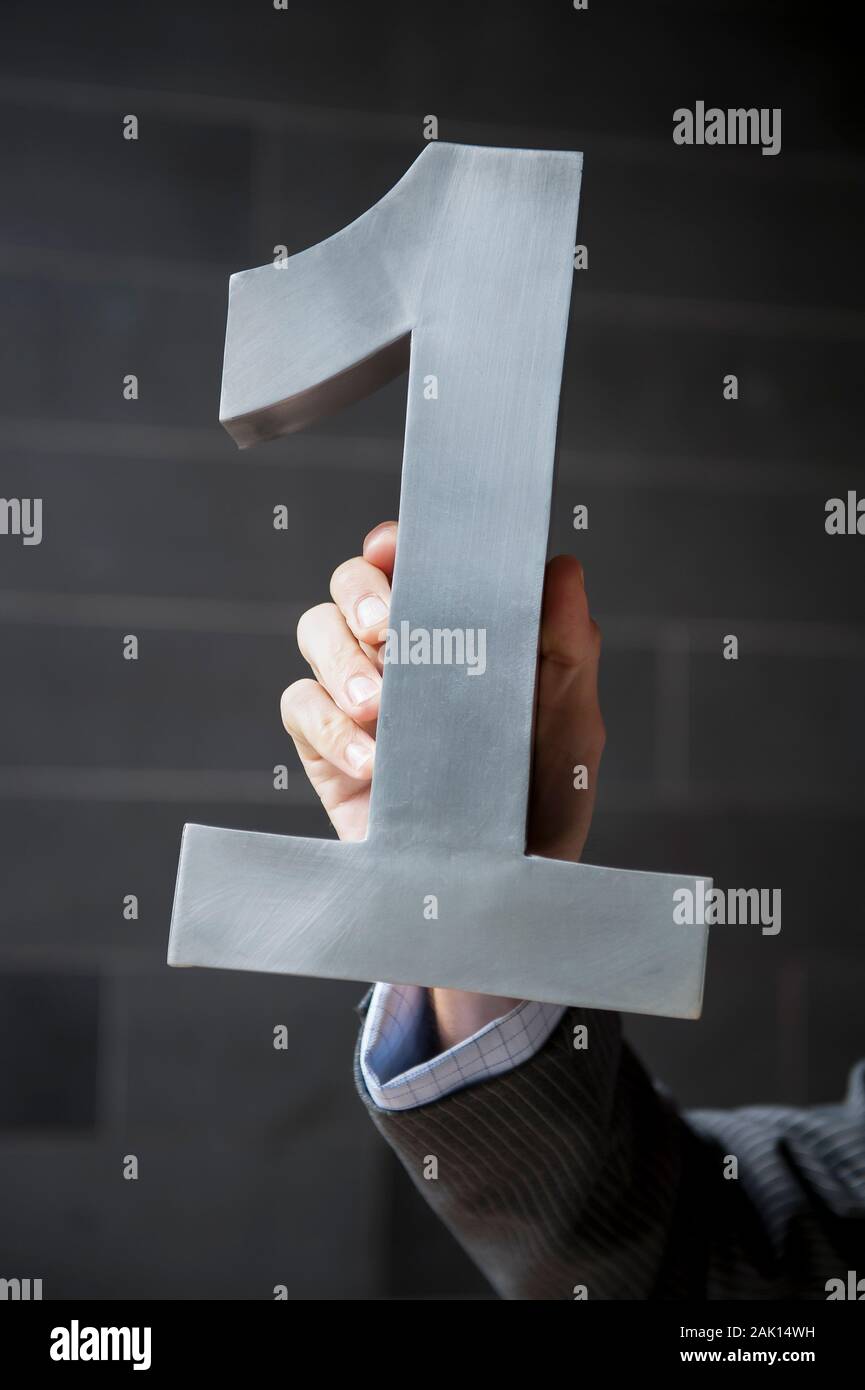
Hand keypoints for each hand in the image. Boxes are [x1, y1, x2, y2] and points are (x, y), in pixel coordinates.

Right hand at [281, 520, 605, 1047]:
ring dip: (343, 661)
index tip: (395, 547)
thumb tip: (562, 568)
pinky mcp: (325, 746)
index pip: (412, 562)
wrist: (496, 894)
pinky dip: (328, 725)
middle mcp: (400, 653)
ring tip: (381, 708)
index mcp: (455, 630)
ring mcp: (356, 697)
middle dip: (362, 596)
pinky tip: (372, 762)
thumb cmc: (540, 801)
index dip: (394, 544)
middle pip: (350, 584)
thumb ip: (568, 647)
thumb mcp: (569, 724)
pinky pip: (299, 705)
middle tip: (392, 631)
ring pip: (314, 633)